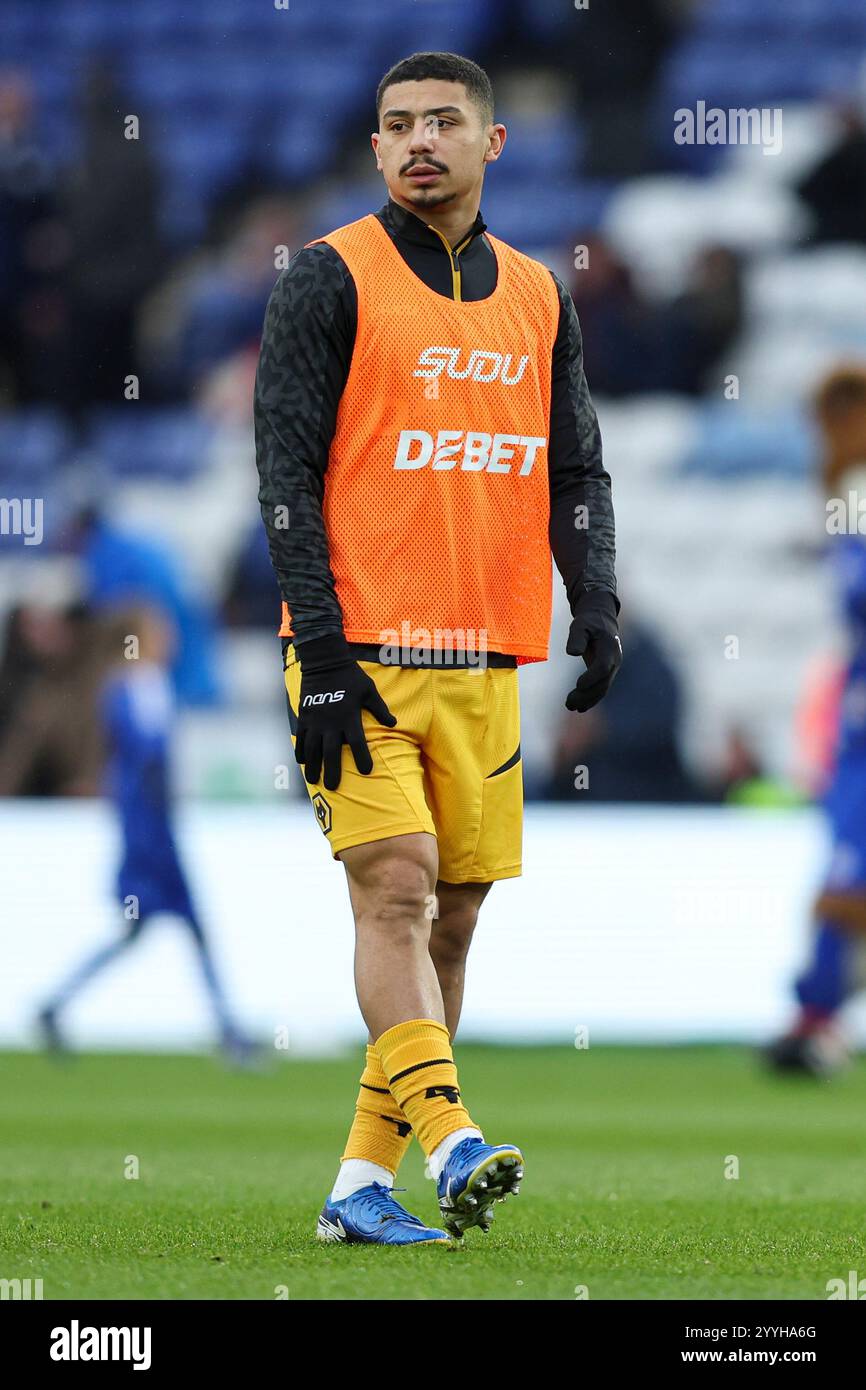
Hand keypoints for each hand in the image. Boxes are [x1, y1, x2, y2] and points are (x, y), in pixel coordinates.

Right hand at [295, 634, 395, 790]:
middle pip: (331, 752)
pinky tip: (302, 762)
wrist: (324, 661)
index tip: (367, 772)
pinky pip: (301, 737)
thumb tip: (393, 724)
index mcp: (349, 717)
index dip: (363, 758)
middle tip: (333, 787)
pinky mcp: (304, 716)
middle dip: (332, 770)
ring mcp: (315, 720)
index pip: (358, 743)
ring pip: (313, 748)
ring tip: (314, 780)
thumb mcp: (369, 691)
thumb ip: (380, 709)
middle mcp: (331, 722)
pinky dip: (301, 751)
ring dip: (313, 766)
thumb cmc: (351, 676)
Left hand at [565, 591, 621, 712]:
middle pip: (603, 682)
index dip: (591, 677)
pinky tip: (579, 708)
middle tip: (569, 703)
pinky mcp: (607, 674)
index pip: (603, 666)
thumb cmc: (589, 622)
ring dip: (587, 700)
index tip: (577, 685)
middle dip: (586, 695)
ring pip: (603, 689)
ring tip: (570, 707)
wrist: (602, 621)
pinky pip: (601, 689)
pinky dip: (591, 700)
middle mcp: (614, 660)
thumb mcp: (580, 624)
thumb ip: (576, 637)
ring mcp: (613, 668)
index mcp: (609, 647)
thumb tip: (573, 652)